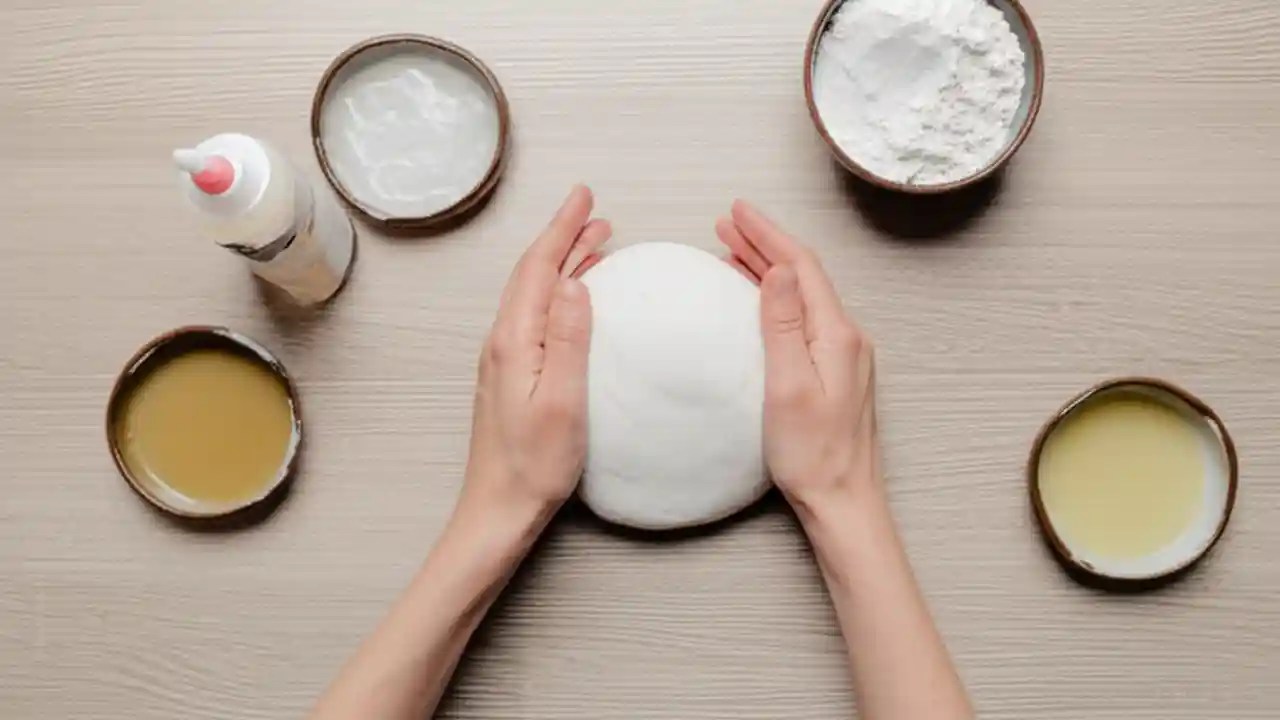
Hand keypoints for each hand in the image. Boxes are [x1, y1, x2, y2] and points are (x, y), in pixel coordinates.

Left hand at [461, 186, 610, 521]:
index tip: (584, 196)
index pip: (539, 267)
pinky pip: (534, 316)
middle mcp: (502, 342)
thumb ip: (568, 337)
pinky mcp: (509, 376)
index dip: (562, 228)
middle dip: (564, 237)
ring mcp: (503, 359)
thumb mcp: (563, 400)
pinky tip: (574, 297)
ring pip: (533, 293)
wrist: (498, 510)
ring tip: (594, 244)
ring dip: (562, 263)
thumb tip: (573, 282)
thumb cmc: (535, 465)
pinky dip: (556, 292)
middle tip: (596, 212)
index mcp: (514, 340)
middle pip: (533, 273)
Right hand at [715, 201, 879, 513]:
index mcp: (836, 335)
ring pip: (800, 295)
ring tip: (732, 249)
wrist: (843, 500)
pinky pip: (801, 318)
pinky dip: (774, 298)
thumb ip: (782, 325)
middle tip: (727, 221)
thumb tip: (776, 270)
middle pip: (801, 275)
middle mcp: (845, 338)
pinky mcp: (833, 371)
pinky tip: (756, 299)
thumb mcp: (789, 386)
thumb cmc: (813, 454)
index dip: (768, 233)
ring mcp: (841, 355)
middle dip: (764, 243)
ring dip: (767, 268)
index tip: (737, 210)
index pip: (799, 267)